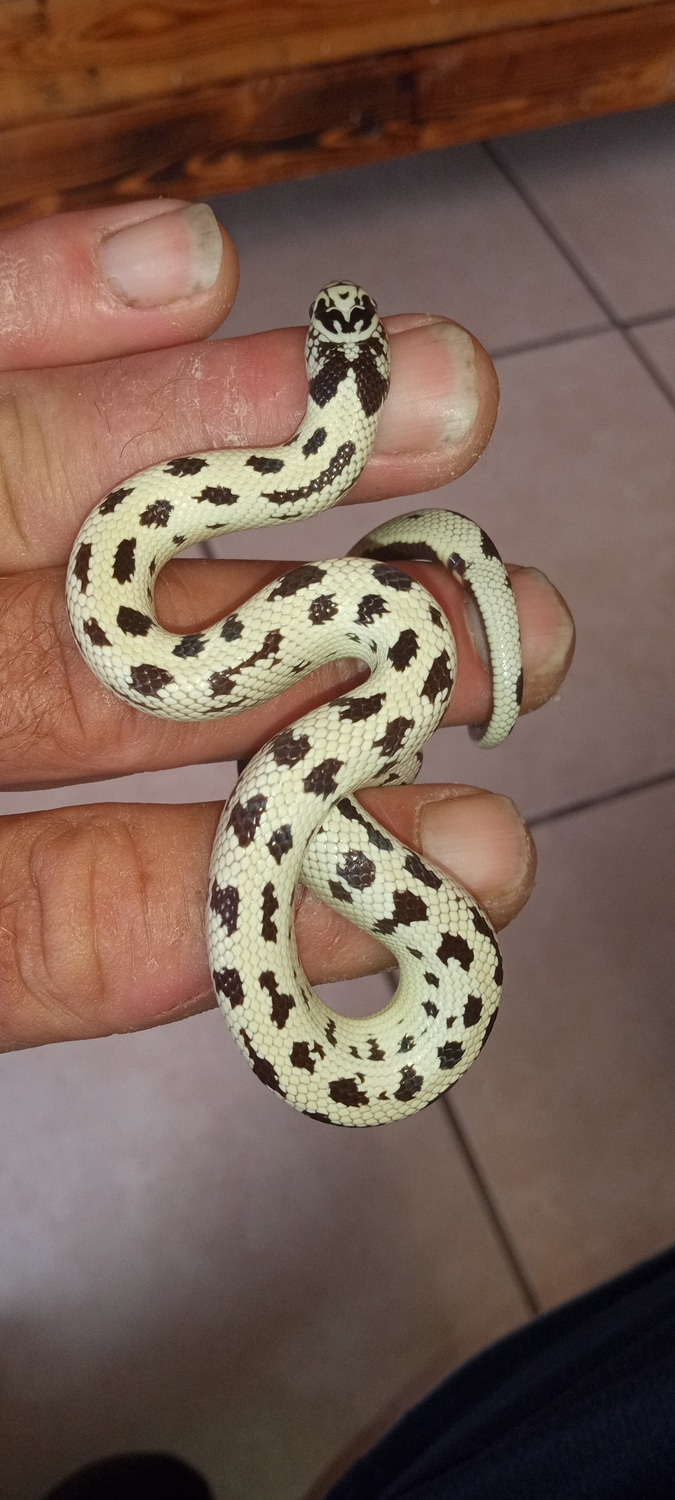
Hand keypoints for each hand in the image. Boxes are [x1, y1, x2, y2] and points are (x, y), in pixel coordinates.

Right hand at [0, 201, 573, 1048]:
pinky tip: (197, 259)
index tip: (474, 865)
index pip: (76, 910)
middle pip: (119, 676)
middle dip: (332, 648)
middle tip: (525, 642)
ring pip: (56, 490)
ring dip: (247, 436)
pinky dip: (51, 296)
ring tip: (453, 401)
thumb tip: (235, 954)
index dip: (282, 891)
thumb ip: (7, 942)